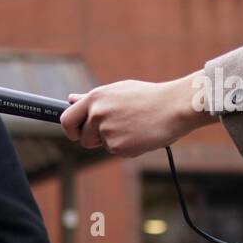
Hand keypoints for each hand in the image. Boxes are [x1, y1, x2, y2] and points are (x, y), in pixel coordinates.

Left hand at [61, 75, 212, 156]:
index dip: (70, 129)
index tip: (76, 133)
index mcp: (95, 98)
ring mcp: (107, 131)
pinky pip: (116, 152)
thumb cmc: (149, 97)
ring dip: (112, 142)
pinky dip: (127, 147)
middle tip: (114, 131)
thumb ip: (93, 99)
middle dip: (93, 139)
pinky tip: (140, 135)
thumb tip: (71, 99)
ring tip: (133, 127)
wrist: (175, 106)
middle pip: (82, 138)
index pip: (67, 119)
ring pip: (101, 145)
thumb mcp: (118, 91)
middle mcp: (97, 114)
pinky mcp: (119, 146)